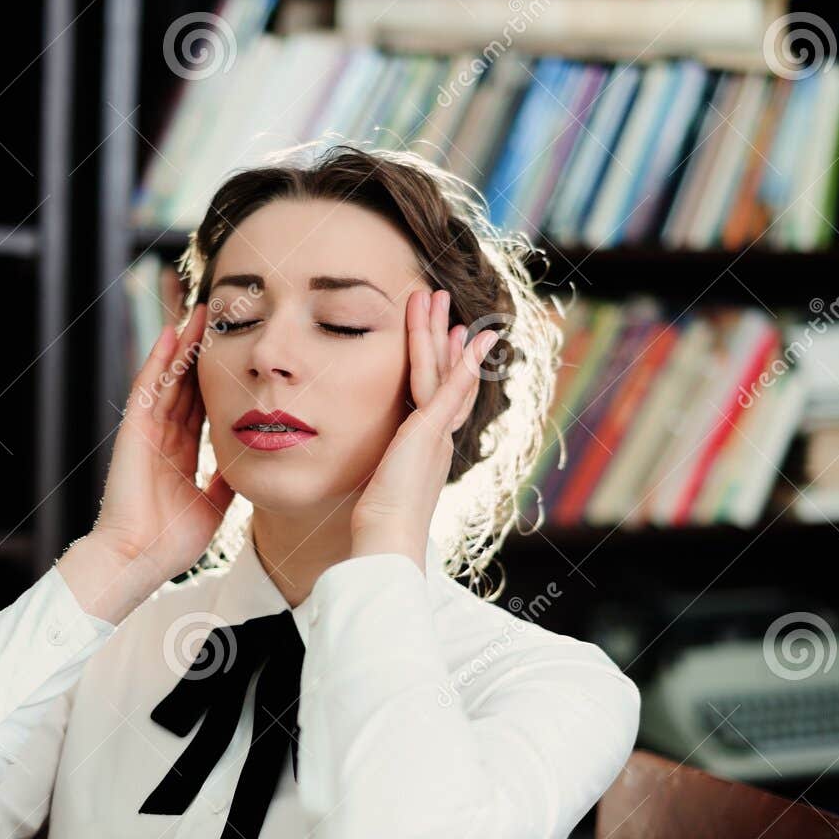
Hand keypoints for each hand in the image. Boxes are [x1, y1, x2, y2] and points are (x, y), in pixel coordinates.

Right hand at [74, 303, 235, 595]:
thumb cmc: (171, 543)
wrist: (139, 559)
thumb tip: (250, 463)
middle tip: (220, 320)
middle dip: (202, 355)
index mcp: (182, 456)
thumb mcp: (213, 506)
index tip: (237, 358)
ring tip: (200, 315)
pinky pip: (149, 387)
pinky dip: (159, 359)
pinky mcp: (134, 429)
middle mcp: (165, 438)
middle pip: (187, 387)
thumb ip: (226, 480)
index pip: (203, 409)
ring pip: (170, 379)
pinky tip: (171, 334)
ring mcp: (148, 432)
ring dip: (184, 347)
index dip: (218, 382)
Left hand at [350, 289, 498, 567]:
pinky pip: (447, 390)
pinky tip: (470, 338)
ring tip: (438, 297)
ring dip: (440, 332)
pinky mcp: (429, 433)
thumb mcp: (376, 487)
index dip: (448, 363)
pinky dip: (461, 364)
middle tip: (443, 300)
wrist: (388, 541)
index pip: (442, 395)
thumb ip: (378, 471)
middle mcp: (438, 438)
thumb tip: (368, 473)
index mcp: (427, 448)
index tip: (450, 335)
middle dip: (443, 335)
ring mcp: (437, 434)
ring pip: (442, 372)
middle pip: (446, 375)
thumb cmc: (377, 526)